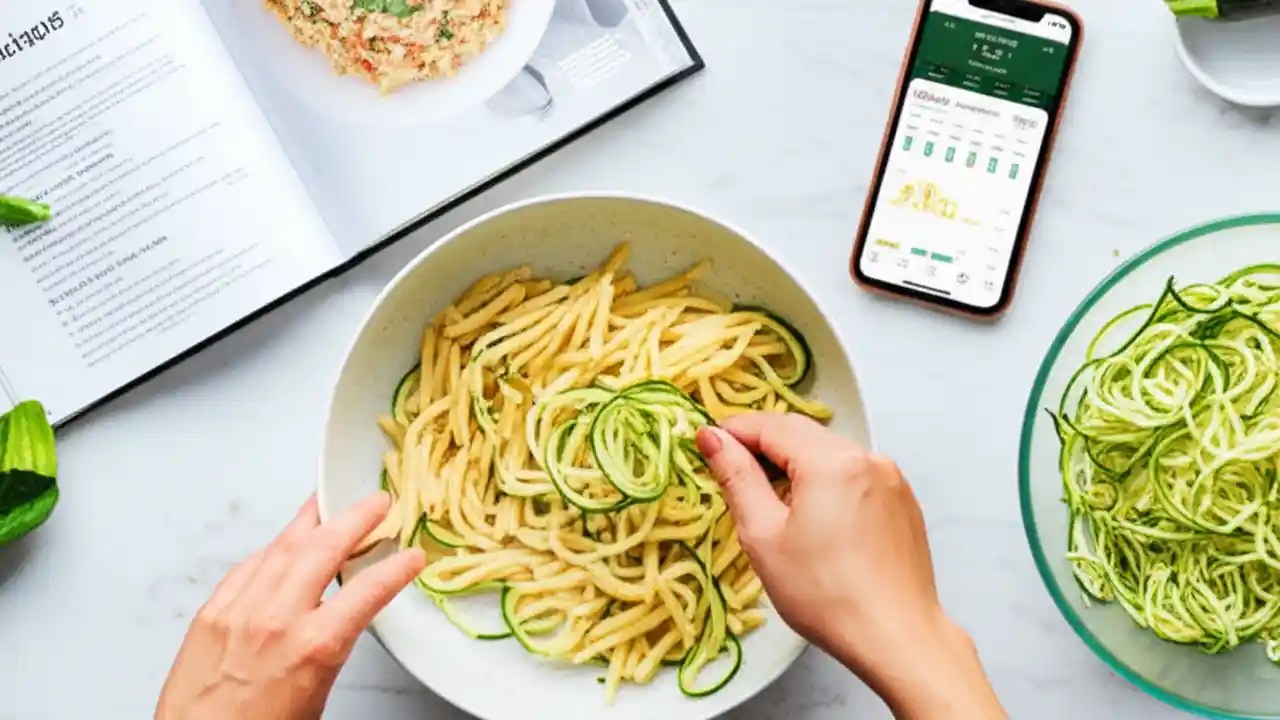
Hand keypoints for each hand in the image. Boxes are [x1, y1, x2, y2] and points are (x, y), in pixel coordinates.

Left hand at [156, 493, 425, 719]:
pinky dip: (271, 549)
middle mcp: (276, 619)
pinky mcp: (211, 612)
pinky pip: (248, 566)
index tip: (411, 555)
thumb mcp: (316, 693)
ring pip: (282, 546)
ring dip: (311, 519)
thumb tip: (344, 613)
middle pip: (325, 547)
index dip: (396, 567)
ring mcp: (239, 610)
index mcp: (313, 646)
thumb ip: (331, 645)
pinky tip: (282, 545)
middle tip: (376, 502)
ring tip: (329, 503)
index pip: (368, 590)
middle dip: (356, 517)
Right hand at [696, 414, 1004, 719]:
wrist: (897, 637)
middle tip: (729, 469)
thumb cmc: (825, 595)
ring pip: (829, 453)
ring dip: (795, 463)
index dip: (733, 431)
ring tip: (769, 499)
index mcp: (831, 461)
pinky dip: (827, 481)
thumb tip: (713, 438)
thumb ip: (737, 478)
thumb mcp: (764, 536)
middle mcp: (867, 458)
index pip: (770, 425)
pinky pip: (855, 474)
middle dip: (762, 444)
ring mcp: (890, 478)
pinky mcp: (902, 500)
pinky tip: (812, 516)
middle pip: (802, 434)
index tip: (705, 444)